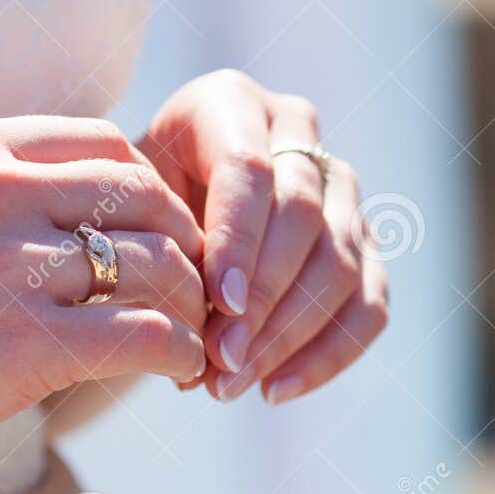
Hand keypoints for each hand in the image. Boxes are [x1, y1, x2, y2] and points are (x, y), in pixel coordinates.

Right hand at [0, 116, 207, 484]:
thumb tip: (82, 218)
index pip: (104, 144)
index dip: (151, 195)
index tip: (158, 241)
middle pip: (147, 197)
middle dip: (188, 246)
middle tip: (195, 293)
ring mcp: (8, 264)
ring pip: (160, 264)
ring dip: (192, 305)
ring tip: (194, 340)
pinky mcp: (23, 343)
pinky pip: (148, 333)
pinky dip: (181, 352)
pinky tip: (180, 371)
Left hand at [138, 70, 387, 403]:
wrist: (155, 213)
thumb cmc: (128, 208)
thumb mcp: (125, 210)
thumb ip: (157, 247)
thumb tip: (202, 336)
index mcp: (230, 103)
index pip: (250, 169)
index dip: (239, 241)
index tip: (218, 306)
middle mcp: (296, 131)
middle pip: (303, 217)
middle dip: (263, 298)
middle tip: (221, 361)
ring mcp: (338, 185)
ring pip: (340, 263)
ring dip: (287, 336)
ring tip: (231, 385)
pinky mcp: (363, 241)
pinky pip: (369, 304)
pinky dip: (327, 355)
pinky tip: (275, 390)